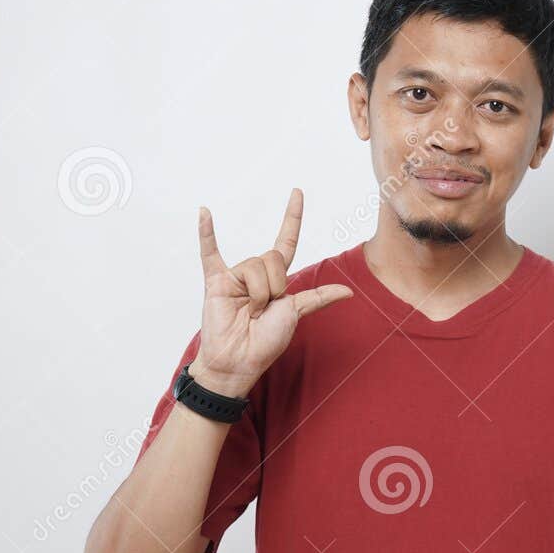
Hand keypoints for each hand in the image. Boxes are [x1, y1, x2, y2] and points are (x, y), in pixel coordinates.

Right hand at [189, 188, 352, 396]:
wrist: (239, 360)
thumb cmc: (266, 341)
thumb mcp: (296, 313)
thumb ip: (317, 297)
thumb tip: (349, 292)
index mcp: (277, 279)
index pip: (286, 241)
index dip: (292, 218)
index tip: (297, 192)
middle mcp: (256, 273)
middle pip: (272, 259)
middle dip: (274, 286)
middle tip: (263, 309)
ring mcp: (235, 276)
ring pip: (254, 266)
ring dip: (256, 293)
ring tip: (248, 312)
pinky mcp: (215, 282)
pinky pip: (210, 253)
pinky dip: (206, 233)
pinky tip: (205, 212)